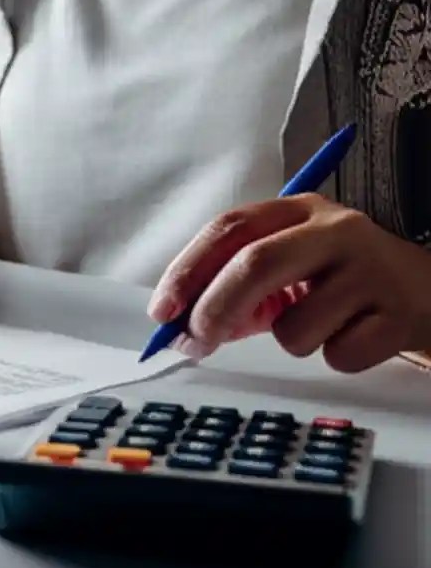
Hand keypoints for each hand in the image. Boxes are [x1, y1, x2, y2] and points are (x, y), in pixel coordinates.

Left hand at [148, 194, 430, 371]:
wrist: (429, 292)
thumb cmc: (342, 282)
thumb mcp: (290, 268)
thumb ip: (237, 288)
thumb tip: (184, 325)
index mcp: (298, 211)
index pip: (229, 228)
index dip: (187, 270)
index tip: (162, 311)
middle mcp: (335, 230)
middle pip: (254, 263)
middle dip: (214, 308)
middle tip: (197, 341)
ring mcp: (371, 268)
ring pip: (294, 325)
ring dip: (289, 341)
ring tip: (320, 326)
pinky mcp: (398, 312)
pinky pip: (338, 354)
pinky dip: (334, 356)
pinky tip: (356, 334)